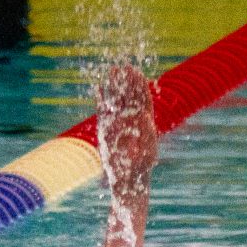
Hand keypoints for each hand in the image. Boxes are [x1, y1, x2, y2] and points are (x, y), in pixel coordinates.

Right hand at [97, 63, 157, 201]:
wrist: (128, 180)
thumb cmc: (141, 169)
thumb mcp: (147, 153)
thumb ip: (147, 137)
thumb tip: (145, 120)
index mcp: (145, 123)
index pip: (143, 101)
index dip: (141, 87)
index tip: (138, 73)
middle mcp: (132, 121)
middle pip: (130, 97)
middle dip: (128, 82)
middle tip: (125, 66)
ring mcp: (119, 124)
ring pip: (116, 101)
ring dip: (114, 86)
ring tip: (112, 70)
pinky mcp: (106, 129)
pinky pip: (103, 112)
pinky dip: (100, 100)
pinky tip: (98, 87)